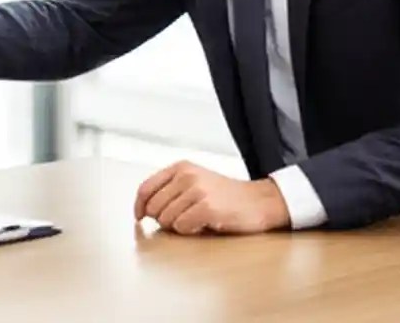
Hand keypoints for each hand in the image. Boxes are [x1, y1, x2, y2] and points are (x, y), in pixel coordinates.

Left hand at [133, 161, 290, 234]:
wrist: (260, 201)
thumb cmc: (226, 197)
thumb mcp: (195, 183)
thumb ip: (171, 190)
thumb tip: (145, 210)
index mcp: (180, 168)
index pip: (145, 188)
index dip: (139, 205)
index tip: (139, 217)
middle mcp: (186, 176)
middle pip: (154, 207)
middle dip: (163, 220)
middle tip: (183, 220)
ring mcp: (197, 190)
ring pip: (166, 219)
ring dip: (178, 226)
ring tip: (196, 220)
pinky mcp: (207, 207)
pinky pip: (181, 227)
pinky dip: (189, 231)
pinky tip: (203, 224)